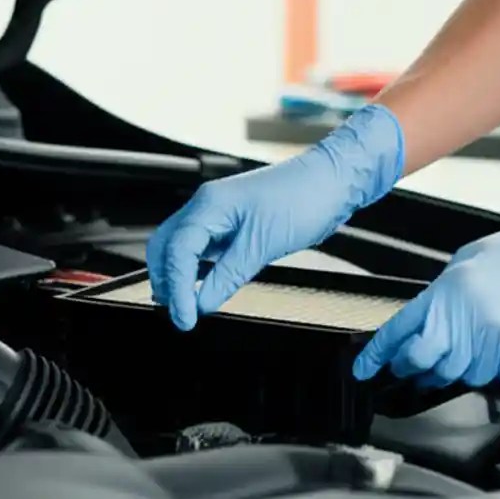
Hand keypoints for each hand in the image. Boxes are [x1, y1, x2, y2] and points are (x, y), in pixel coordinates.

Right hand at [146, 105, 403, 329]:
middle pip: (165, 247)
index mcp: (208, 205)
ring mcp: (219, 214)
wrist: (334, 180)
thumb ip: (227, 276)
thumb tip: (201, 303)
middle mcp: (207, 206)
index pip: (176, 252)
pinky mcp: (233, 223)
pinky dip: (196, 269)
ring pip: (181, 247)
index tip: (185, 318)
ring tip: (185, 305)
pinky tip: (202, 285)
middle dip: (165, 281)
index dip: (176, 289)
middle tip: (178, 314)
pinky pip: (202, 247)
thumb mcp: (263, 244)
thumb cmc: (304, 197)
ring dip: (178, 275)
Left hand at [352, 190, 499, 386]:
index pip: (400, 333)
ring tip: (478, 339)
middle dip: (416, 367)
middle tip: (418, 364)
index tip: (366, 369)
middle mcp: (469, 323)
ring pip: (463, 377)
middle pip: (426, 365)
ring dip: (461, 367)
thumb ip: (441, 296)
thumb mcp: (467, 262)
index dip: (377, 356)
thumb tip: (422, 324)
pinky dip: (497, 366)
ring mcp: (498, 345)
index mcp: (448, 294)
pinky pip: (499, 377)